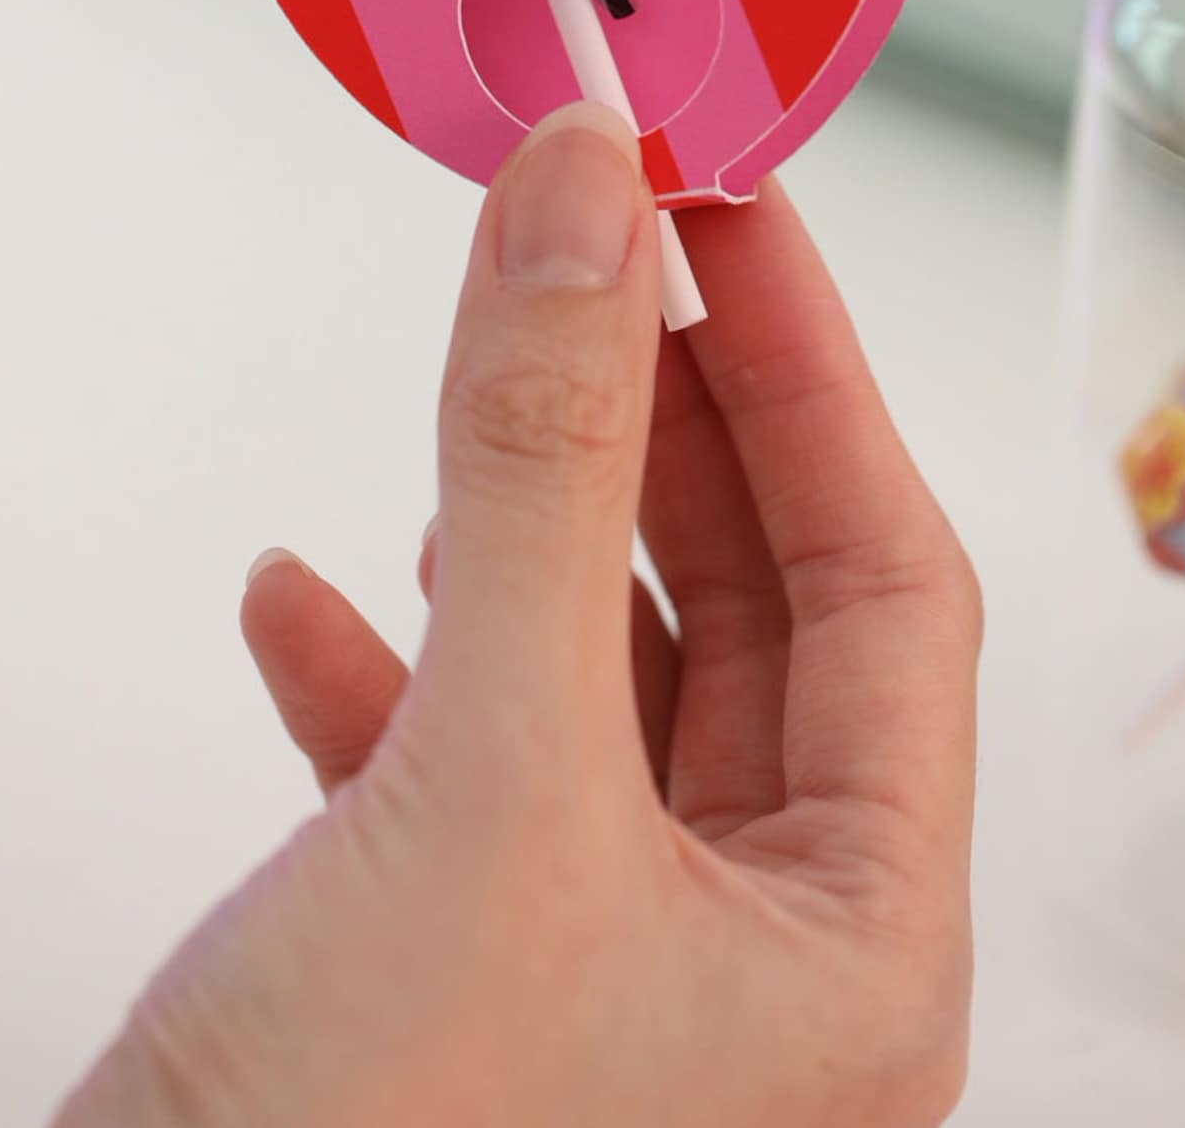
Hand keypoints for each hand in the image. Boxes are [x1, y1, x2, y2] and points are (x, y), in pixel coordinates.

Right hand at [57, 103, 981, 1127]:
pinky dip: (377, 666)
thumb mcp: (485, 780)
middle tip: (608, 249)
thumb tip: (583, 206)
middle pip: (741, 613)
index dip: (808, 375)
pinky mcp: (444, 977)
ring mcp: (593, 966)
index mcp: (851, 949)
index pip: (887, 587)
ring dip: (521, 529)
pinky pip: (442, 765)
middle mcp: (747, 961)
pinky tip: (297, 603)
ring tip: (472, 402)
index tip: (730, 209)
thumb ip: (535, 470)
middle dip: (663, 422)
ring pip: (591, 674)